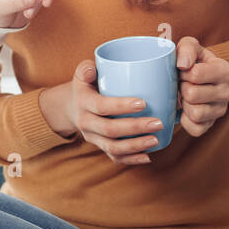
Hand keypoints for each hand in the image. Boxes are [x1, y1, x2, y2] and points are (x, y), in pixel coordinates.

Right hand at [39, 61, 165, 166]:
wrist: (71, 107)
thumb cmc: (86, 85)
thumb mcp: (82, 72)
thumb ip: (86, 68)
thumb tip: (92, 69)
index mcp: (83, 102)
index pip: (101, 106)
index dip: (121, 106)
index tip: (143, 103)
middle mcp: (85, 122)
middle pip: (110, 130)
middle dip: (135, 128)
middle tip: (158, 123)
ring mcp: (93, 137)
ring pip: (113, 147)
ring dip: (135, 146)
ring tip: (155, 140)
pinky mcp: (100, 146)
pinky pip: (114, 157)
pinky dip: (131, 159)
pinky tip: (148, 156)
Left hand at [175, 36, 228, 137]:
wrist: (197, 77)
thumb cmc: (193, 60)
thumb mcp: (190, 46)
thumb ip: (187, 49)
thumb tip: (183, 65)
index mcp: (225, 71)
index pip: (196, 74)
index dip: (182, 72)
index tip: (183, 70)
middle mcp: (227, 92)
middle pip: (193, 95)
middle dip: (182, 88)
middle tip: (182, 84)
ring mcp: (221, 110)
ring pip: (196, 113)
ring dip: (184, 104)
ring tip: (185, 96)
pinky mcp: (211, 124)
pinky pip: (195, 129)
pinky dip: (186, 120)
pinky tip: (185, 109)